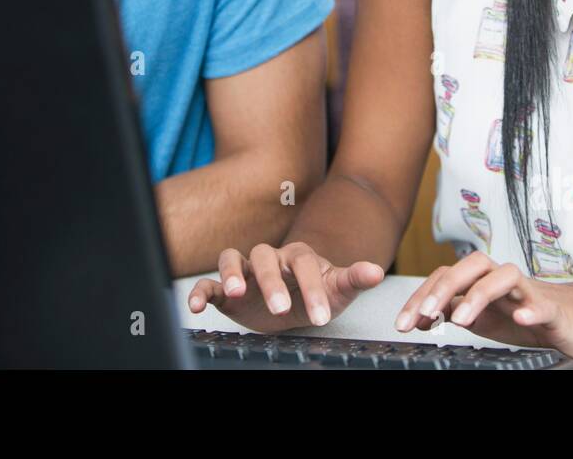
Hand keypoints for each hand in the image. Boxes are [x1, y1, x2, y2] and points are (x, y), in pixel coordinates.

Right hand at [187, 242, 385, 332]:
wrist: (296, 304)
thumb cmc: (317, 293)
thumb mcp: (337, 289)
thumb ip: (354, 279)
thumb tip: (376, 272)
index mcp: (298, 256)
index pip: (305, 266)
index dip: (312, 289)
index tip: (321, 316)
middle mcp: (270, 258)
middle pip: (266, 258)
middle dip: (272, 282)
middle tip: (281, 309)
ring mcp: (246, 271)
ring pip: (234, 259)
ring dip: (232, 274)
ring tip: (235, 292)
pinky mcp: (227, 289)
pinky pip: (209, 283)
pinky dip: (200, 291)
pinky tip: (196, 306)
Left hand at [393, 251, 572, 360]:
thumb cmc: (527, 313)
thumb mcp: (484, 316)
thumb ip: (456, 310)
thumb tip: (423, 312)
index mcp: (482, 281)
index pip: (447, 277)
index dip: (422, 297)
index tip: (404, 323)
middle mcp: (503, 279)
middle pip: (471, 266)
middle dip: (443, 288)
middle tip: (425, 316)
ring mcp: (529, 291)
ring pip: (504, 276)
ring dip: (479, 295)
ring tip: (462, 320)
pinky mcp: (554, 309)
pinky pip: (542, 304)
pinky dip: (531, 309)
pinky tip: (520, 319)